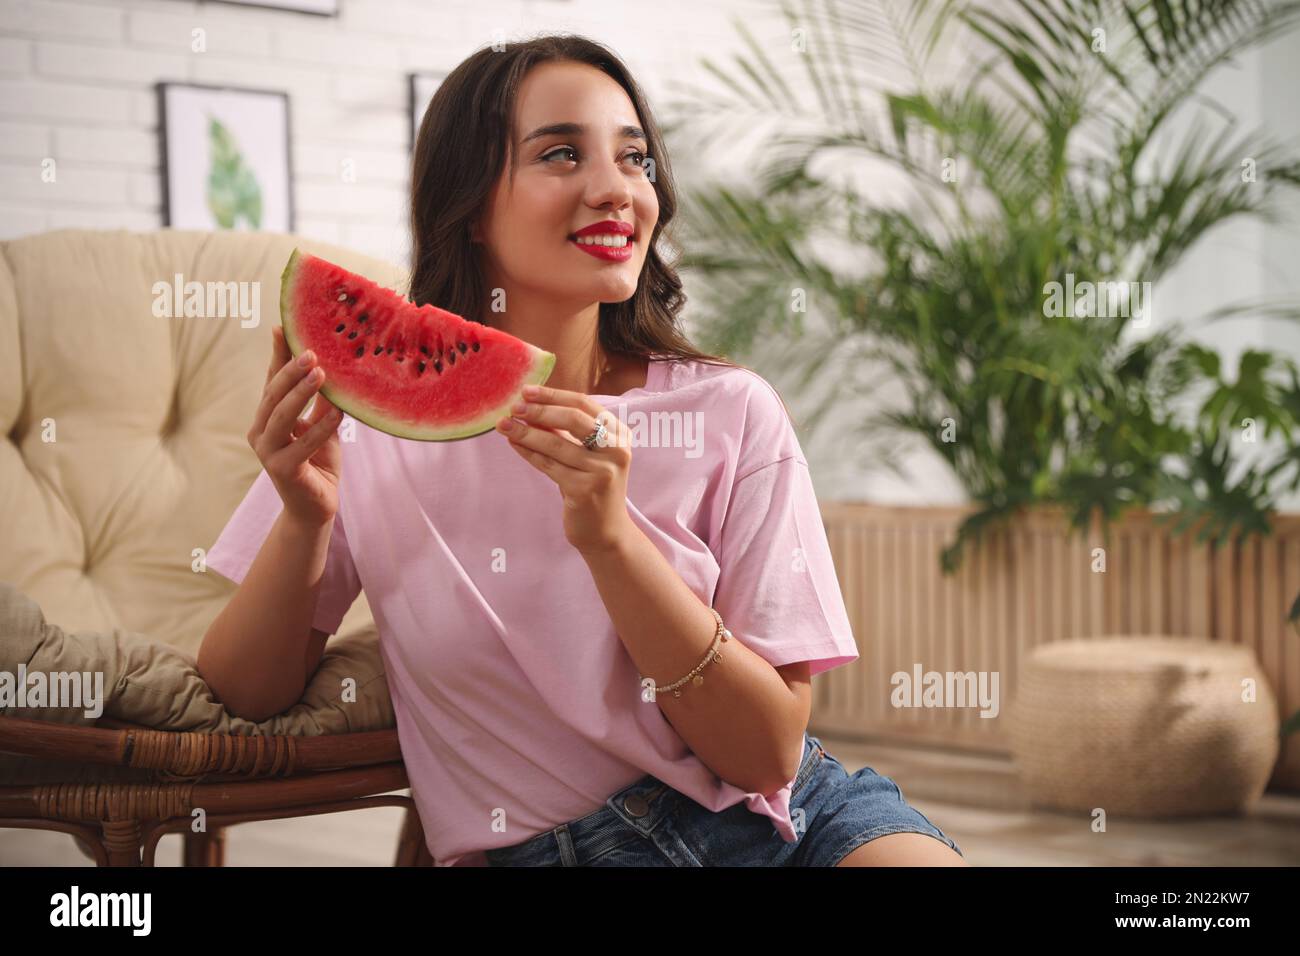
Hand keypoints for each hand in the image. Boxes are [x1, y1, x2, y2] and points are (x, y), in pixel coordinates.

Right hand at [246, 325, 344, 527]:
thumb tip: (336, 366)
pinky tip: (338, 413)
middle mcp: (260, 432)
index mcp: (267, 418)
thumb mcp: (322, 425)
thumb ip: (323, 401)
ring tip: (320, 373)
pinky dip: (321, 428)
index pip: (271, 381)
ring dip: (300, 393)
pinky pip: (302, 445)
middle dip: (291, 371)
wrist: (315, 507)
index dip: (277, 356)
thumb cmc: (319, 463)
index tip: (282, 328)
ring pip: (281, 416)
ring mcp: (267, 452)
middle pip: (273, 394)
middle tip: (311, 351)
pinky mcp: (281, 470)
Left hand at [496, 383, 634, 554]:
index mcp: (620, 435)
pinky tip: (513, 444)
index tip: (527, 391)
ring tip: (504, 425)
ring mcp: (602, 471)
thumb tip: (531, 406)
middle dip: (540, 411)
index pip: (585, 404)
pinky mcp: (584, 489)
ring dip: (526, 432)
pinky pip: (549, 465)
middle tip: (514, 407)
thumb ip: (566, 431)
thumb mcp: (587, 455)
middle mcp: (616, 450)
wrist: (606, 532)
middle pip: (574, 419)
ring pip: (556, 443)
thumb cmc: (593, 487)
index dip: (554, 395)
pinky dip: (528, 452)